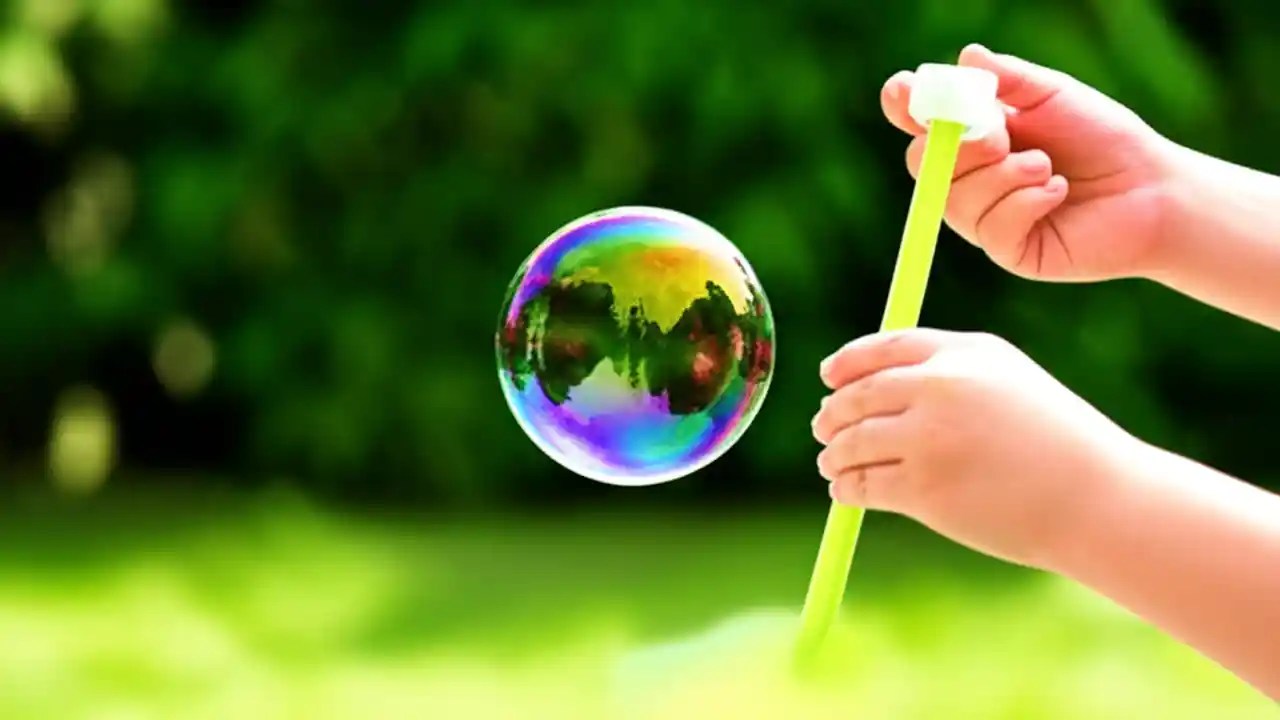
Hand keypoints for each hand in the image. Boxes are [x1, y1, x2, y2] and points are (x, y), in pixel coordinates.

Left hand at [811, 329, 1143, 569]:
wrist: (1096, 499)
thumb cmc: (1054, 443)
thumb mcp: (1009, 382)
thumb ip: (948, 371)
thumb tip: (874, 383)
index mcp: (964, 354)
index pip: (884, 348)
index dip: (848, 362)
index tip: (828, 376)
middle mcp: (941, 388)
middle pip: (858, 395)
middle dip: (833, 413)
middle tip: (823, 427)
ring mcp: (929, 439)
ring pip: (852, 442)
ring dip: (834, 454)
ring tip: (831, 462)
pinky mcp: (924, 488)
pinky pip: (863, 484)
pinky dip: (846, 488)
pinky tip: (844, 491)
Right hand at [882, 44, 1176, 281]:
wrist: (1151, 188)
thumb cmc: (1103, 138)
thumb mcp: (1054, 97)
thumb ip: (1011, 80)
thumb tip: (967, 58)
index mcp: (974, 135)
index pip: (920, 122)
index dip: (904, 106)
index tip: (906, 91)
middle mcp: (970, 178)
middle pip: (922, 164)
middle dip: (955, 146)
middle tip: (998, 136)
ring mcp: (984, 217)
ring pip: (955, 199)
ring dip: (1002, 176)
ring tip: (1045, 166)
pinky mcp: (1008, 250)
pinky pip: (990, 228)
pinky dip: (1025, 203)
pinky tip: (1057, 192)